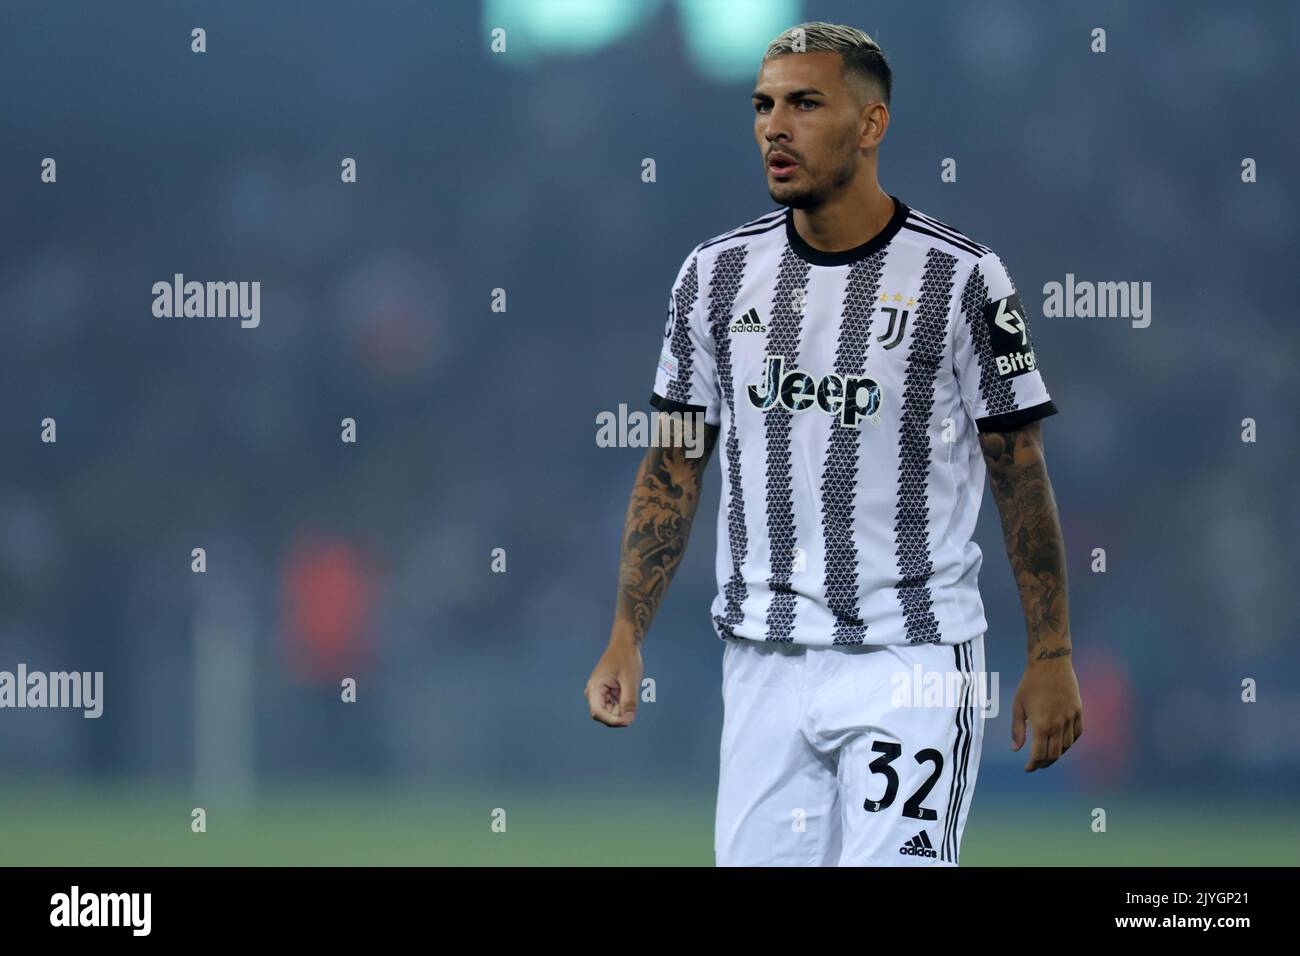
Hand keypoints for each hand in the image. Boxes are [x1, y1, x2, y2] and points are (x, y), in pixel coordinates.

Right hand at [585, 635, 642, 727]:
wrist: (625, 645)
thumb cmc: (626, 659)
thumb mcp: (630, 680)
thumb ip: (629, 701)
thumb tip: (628, 720)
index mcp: (594, 688)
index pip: (598, 713)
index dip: (612, 721)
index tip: (628, 721)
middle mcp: (594, 694)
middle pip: (605, 715)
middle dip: (619, 715)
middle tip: (633, 704)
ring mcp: (600, 695)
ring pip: (612, 713)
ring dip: (623, 709)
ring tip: (629, 689)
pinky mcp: (607, 694)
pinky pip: (616, 707)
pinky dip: (624, 704)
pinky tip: (628, 690)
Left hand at [1010, 656, 1082, 770]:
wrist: (1050, 664)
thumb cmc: (1030, 683)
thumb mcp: (1018, 706)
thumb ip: (1017, 729)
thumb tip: (1015, 749)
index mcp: (1042, 725)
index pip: (1039, 754)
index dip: (1033, 765)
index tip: (1027, 768)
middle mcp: (1058, 724)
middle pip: (1054, 754)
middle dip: (1044, 763)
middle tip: (1036, 764)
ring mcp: (1071, 718)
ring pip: (1066, 746)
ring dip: (1057, 754)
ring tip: (1047, 754)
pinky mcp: (1079, 711)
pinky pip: (1077, 734)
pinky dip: (1069, 742)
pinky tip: (1061, 742)